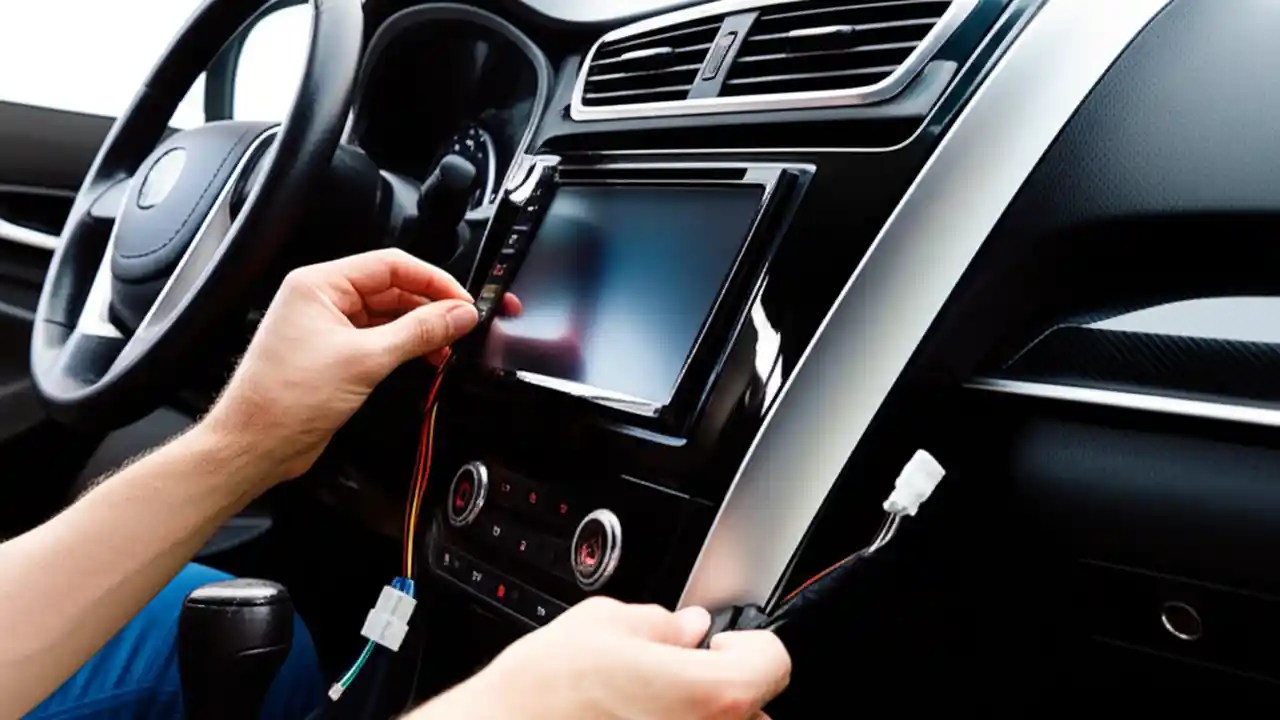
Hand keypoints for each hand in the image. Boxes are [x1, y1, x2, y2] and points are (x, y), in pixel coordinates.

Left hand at [202, 249, 500, 483]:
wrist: (255, 444)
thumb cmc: (285, 400)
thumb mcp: (365, 360)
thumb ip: (419, 332)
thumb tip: (458, 314)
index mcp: (320, 284)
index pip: (390, 265)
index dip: (432, 280)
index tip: (462, 300)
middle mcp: (322, 300)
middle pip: (392, 288)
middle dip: (429, 306)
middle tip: (462, 325)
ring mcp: (328, 327)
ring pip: (388, 315)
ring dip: (420, 329)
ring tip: (447, 347)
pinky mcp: (335, 354)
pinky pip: (379, 339)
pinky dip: (405, 347)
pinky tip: (425, 359)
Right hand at [413, 597, 790, 719]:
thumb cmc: (542, 696)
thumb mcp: (603, 626)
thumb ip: (661, 625)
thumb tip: (686, 628)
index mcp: (712, 694)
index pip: (773, 663)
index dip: (744, 645)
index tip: (716, 645)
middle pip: (750, 709)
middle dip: (717, 687)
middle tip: (670, 677)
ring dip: (692, 717)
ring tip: (640, 710)